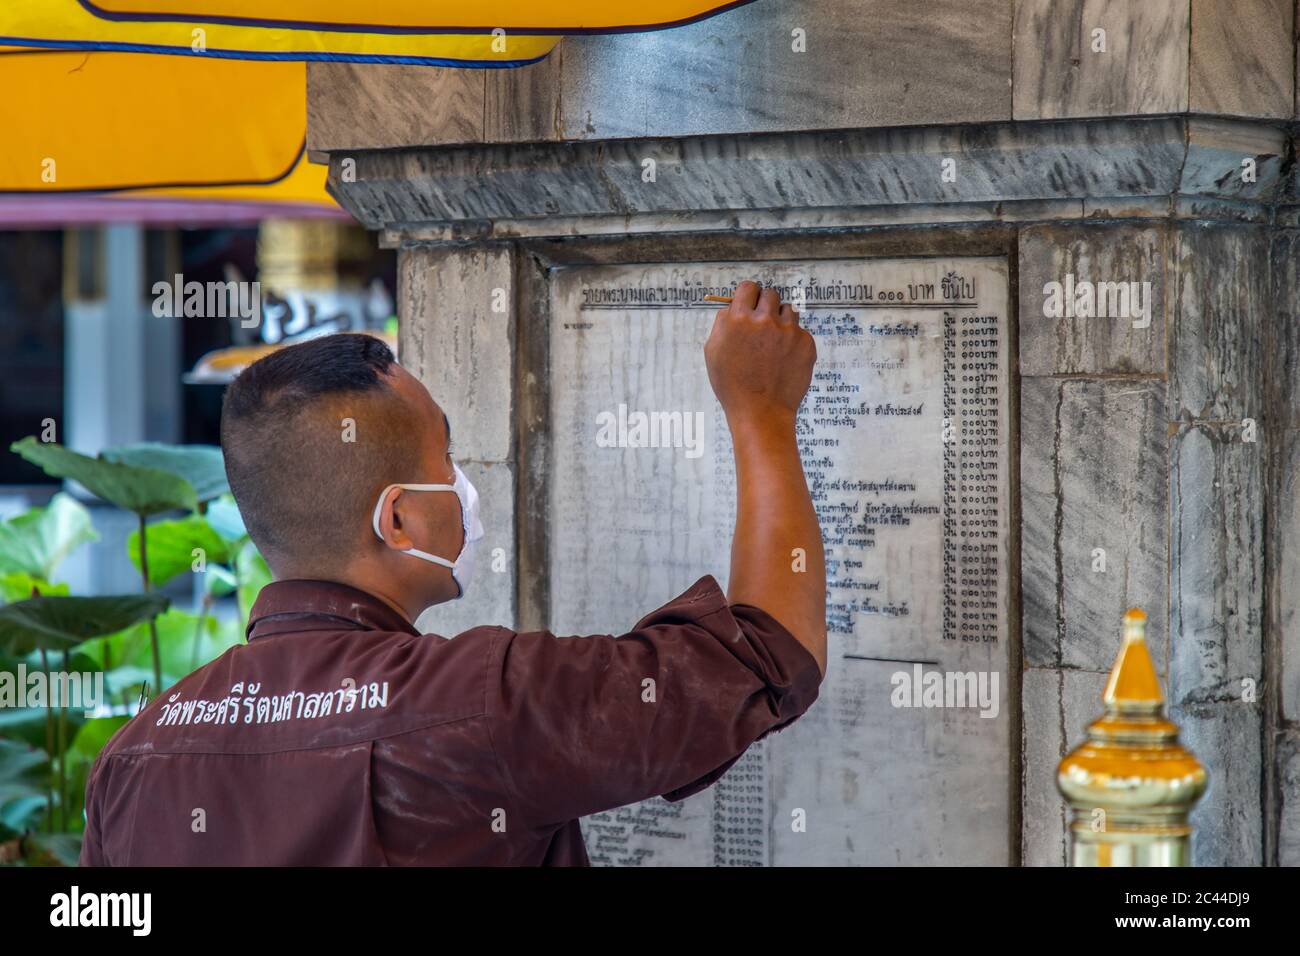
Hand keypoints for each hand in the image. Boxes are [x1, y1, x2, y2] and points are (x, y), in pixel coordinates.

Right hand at [704, 280, 815, 426]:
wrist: (760, 412)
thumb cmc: (732, 385)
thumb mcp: (714, 352)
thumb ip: (722, 323)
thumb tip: (732, 305)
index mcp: (738, 319)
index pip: (748, 287)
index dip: (748, 296)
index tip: (750, 304)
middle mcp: (764, 320)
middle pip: (770, 294)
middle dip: (765, 307)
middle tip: (762, 325)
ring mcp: (788, 331)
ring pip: (788, 311)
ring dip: (781, 322)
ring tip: (773, 346)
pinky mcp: (806, 343)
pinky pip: (800, 332)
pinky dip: (793, 342)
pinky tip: (783, 361)